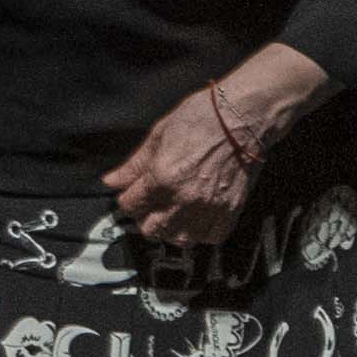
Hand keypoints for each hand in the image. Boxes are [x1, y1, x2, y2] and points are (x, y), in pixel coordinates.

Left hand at [104, 83, 261, 248]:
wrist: (244, 117)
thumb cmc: (202, 118)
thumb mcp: (159, 134)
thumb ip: (135, 164)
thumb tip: (112, 181)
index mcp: (162, 178)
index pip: (131, 205)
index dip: (128, 199)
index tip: (132, 194)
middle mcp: (184, 199)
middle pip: (151, 230)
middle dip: (145, 218)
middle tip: (151, 204)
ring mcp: (209, 209)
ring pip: (179, 239)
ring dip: (172, 229)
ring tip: (173, 213)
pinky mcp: (230, 212)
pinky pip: (210, 238)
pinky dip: (201, 232)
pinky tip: (197, 217)